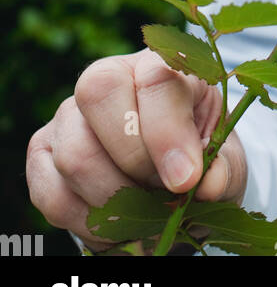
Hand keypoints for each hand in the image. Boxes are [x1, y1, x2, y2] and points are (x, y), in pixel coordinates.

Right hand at [26, 48, 246, 251]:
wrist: (171, 180)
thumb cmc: (200, 158)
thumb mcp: (224, 160)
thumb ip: (220, 169)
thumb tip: (207, 183)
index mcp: (161, 63)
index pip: (155, 79)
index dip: (167, 133)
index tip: (186, 180)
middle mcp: (108, 75)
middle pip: (99, 98)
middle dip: (135, 163)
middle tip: (163, 194)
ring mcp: (68, 113)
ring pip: (74, 155)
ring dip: (115, 201)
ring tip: (146, 214)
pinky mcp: (42, 151)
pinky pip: (51, 192)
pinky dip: (87, 222)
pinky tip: (118, 223)